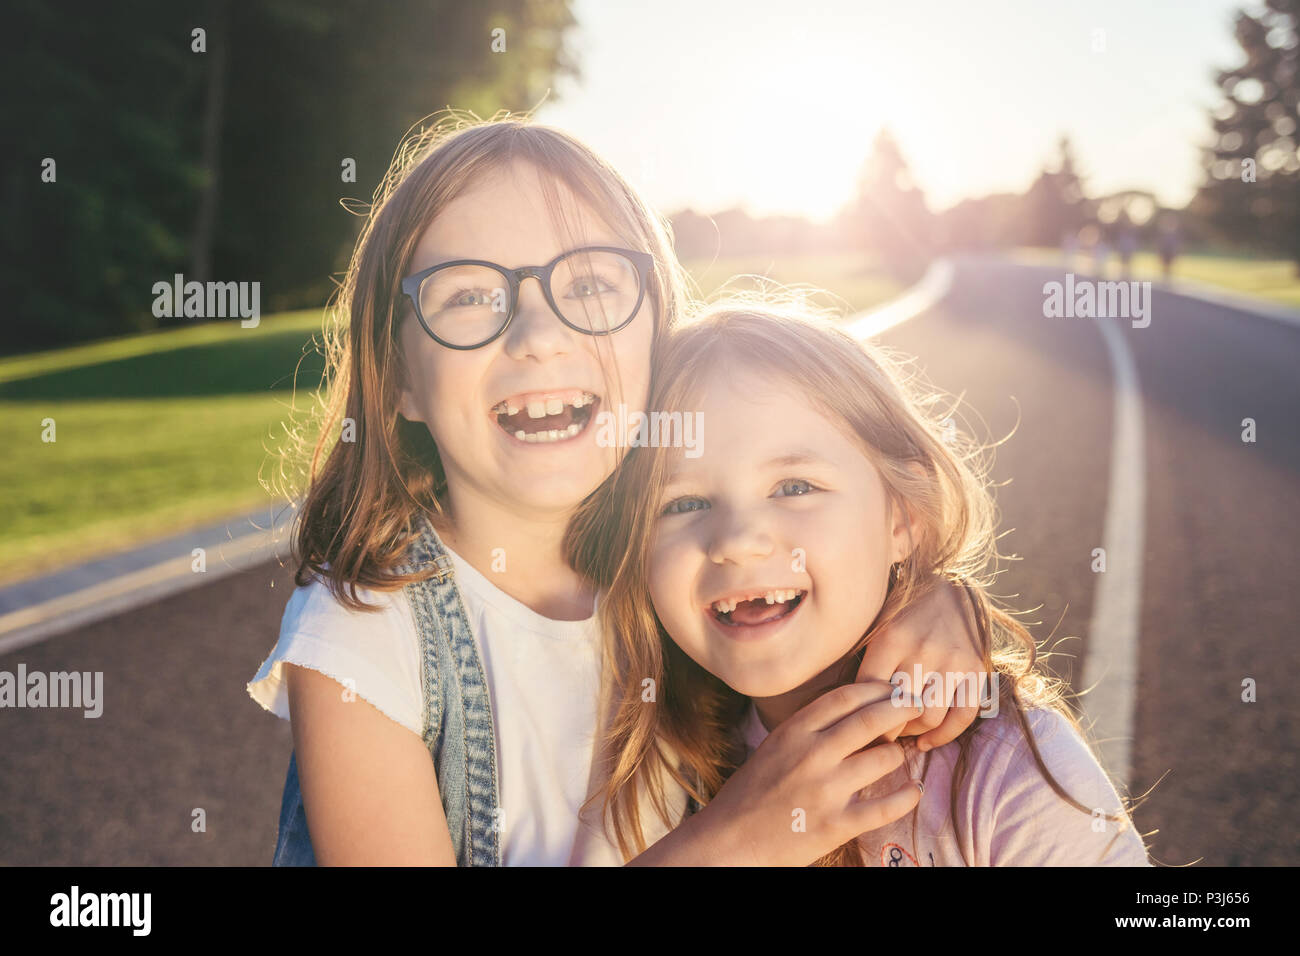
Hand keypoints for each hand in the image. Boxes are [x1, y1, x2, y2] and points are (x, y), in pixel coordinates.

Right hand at [696, 681, 924, 865]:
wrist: (729, 840)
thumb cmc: (751, 793)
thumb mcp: (774, 746)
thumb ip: (809, 729)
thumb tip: (854, 711)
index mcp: (793, 731)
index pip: (846, 697)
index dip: (876, 688)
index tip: (892, 689)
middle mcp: (812, 754)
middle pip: (872, 719)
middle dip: (902, 707)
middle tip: (916, 706)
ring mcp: (826, 790)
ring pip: (885, 758)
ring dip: (900, 753)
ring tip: (899, 754)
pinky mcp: (837, 825)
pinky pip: (887, 806)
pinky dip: (908, 796)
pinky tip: (914, 790)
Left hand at [857, 576, 986, 750]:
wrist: (947, 592)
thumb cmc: (903, 616)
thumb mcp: (877, 629)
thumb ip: (867, 665)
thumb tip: (852, 713)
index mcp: (892, 638)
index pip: (870, 691)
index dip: (862, 714)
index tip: (859, 725)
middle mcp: (923, 650)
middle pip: (899, 709)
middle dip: (887, 729)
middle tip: (880, 733)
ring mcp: (953, 660)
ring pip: (930, 717)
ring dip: (914, 732)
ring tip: (904, 732)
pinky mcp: (977, 669)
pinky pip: (963, 715)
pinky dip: (945, 735)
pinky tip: (928, 740)